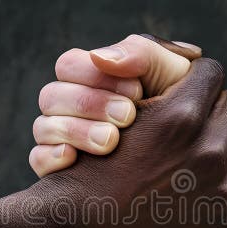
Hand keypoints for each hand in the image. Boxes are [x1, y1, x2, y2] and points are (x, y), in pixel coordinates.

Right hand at [22, 57, 226, 227]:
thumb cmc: (84, 172)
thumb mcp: (110, 115)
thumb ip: (150, 84)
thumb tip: (186, 55)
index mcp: (180, 117)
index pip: (211, 72)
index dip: (194, 80)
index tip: (184, 92)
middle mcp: (207, 151)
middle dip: (214, 109)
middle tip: (193, 124)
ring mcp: (221, 190)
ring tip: (205, 151)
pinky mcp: (226, 223)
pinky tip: (225, 176)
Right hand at [31, 34, 200, 176]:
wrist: (188, 169)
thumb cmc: (182, 112)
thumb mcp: (171, 77)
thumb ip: (143, 54)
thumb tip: (100, 57)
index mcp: (91, 78)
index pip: (69, 65)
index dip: (97, 76)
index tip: (137, 91)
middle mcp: (69, 107)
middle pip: (51, 95)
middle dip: (90, 103)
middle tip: (128, 116)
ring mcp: (60, 140)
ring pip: (43, 126)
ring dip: (76, 130)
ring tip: (111, 141)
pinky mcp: (59, 173)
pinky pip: (38, 160)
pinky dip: (52, 156)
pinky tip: (74, 158)